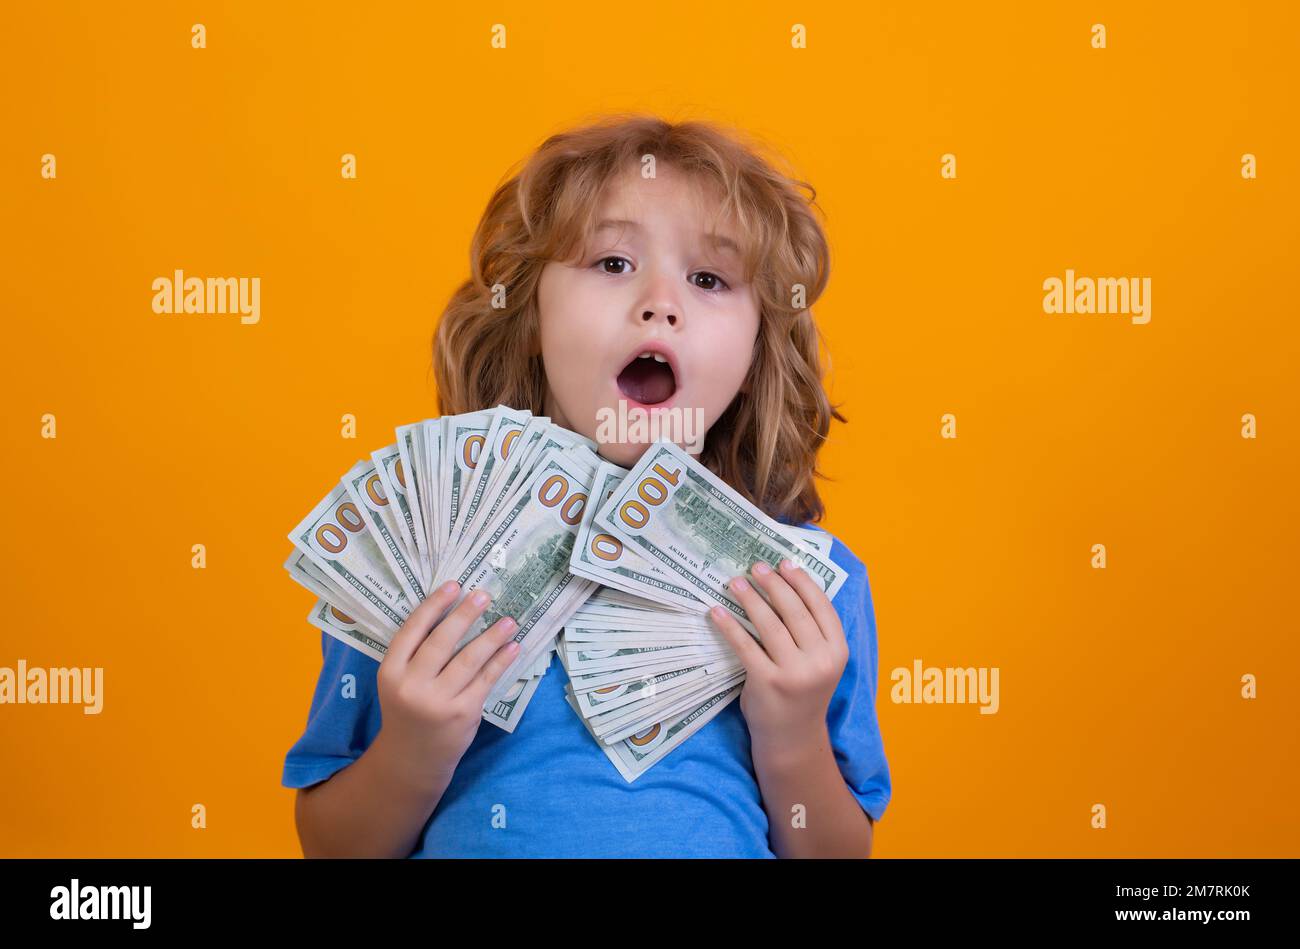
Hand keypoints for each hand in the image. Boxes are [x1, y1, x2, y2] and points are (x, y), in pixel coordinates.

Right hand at [373, 581, 519, 787]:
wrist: (412, 757)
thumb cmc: (408, 710)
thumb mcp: (399, 682)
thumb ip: (416, 655)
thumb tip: (453, 613)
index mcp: (391, 672)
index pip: (412, 631)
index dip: (434, 606)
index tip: (454, 585)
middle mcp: (412, 686)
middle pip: (442, 641)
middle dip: (465, 615)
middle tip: (484, 595)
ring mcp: (438, 701)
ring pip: (468, 659)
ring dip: (491, 636)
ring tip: (508, 620)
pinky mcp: (463, 713)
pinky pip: (486, 680)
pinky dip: (501, 661)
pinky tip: (513, 647)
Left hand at [707, 559, 848, 755]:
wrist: (792, 737)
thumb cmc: (803, 692)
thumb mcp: (820, 662)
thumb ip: (811, 633)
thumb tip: (784, 586)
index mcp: (838, 651)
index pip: (821, 606)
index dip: (802, 581)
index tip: (784, 563)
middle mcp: (820, 661)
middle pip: (795, 611)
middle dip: (774, 584)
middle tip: (755, 567)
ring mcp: (794, 673)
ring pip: (770, 624)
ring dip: (750, 598)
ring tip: (735, 583)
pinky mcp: (767, 683)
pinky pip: (745, 646)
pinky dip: (730, 626)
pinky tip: (717, 612)